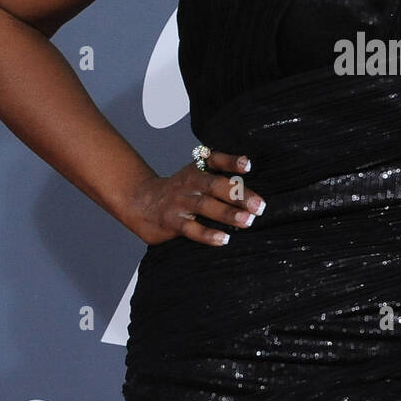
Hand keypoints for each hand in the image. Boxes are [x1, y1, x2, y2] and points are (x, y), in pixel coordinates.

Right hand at [125, 151, 265, 244]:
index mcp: (196, 170)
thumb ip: (220, 175)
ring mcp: (180, 203)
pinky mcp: (172, 222)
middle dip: (238, 195)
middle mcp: (189, 184)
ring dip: (227, 214)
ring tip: (247, 221)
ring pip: (205, 207)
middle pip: (214, 186)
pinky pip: (191, 229)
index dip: (231, 161)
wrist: (141, 202)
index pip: (214, 160)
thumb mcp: (195, 175)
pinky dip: (208, 235)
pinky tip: (224, 239)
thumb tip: (252, 186)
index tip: (248, 165)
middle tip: (259, 206)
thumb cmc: (179, 191)